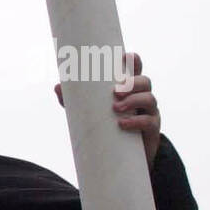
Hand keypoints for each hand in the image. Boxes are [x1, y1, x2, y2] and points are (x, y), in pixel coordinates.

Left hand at [54, 51, 160, 168]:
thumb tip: (57, 87)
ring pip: (149, 98)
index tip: (125, 56)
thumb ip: (73, 100)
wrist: (122, 153)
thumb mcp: (89, 112)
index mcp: (130, 89)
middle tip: (114, 91)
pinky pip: (149, 121)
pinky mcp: (152, 129)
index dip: (134, 61)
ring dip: (134, 100)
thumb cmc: (106, 125)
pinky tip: (122, 124)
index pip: (136, 70)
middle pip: (145, 82)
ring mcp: (149, 112)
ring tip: (116, 107)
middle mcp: (142, 97)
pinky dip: (136, 121)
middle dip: (132, 83)